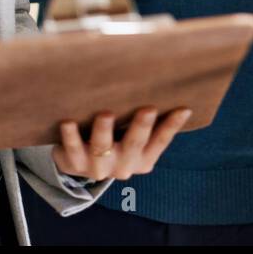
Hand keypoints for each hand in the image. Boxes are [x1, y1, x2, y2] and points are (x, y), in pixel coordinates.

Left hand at [52, 106, 192, 180]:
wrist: (78, 161)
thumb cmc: (114, 139)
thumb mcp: (133, 136)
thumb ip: (147, 122)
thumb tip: (169, 86)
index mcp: (143, 159)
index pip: (161, 141)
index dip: (172, 126)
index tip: (184, 109)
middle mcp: (124, 166)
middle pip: (134, 144)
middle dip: (141, 127)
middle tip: (148, 109)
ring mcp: (99, 167)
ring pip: (103, 148)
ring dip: (104, 130)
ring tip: (105, 114)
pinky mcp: (75, 164)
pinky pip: (73, 149)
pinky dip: (71, 136)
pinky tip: (68, 122)